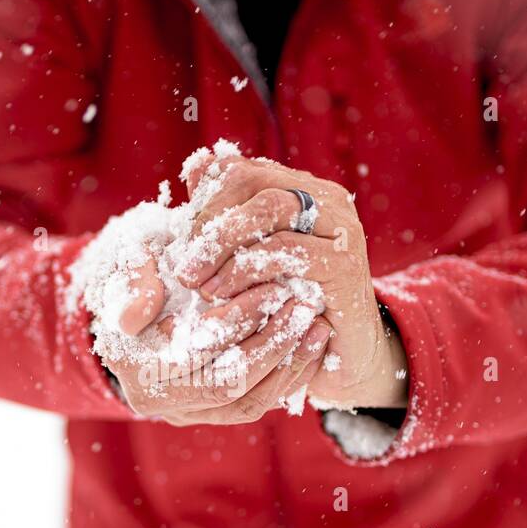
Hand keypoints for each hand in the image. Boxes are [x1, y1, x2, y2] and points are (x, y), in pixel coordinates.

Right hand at [106, 268, 331, 425]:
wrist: (137, 294)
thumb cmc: (138, 267)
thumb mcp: (127, 259)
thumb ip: (132, 281)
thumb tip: (135, 318)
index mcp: (134, 367)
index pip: (197, 354)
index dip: (239, 323)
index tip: (273, 288)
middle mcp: (163, 401)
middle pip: (230, 387)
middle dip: (275, 347)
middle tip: (306, 309)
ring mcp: (192, 411)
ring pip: (251, 402)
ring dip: (290, 365)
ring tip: (318, 327)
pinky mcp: (217, 410)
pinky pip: (260, 401)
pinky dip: (289, 374)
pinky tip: (312, 343)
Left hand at [177, 156, 407, 409]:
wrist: (339, 359)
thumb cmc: (286, 311)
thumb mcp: (249, 265)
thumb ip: (224, 222)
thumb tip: (195, 171)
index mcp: (298, 190)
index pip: (238, 168)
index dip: (202, 202)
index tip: (181, 244)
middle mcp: (324, 198)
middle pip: (251, 181)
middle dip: (208, 224)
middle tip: (183, 269)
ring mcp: (339, 227)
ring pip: (270, 208)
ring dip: (222, 246)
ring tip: (197, 285)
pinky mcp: (345, 262)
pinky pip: (289, 251)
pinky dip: (248, 270)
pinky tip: (224, 296)